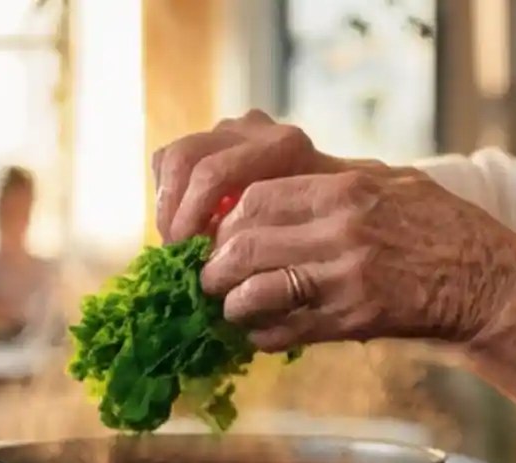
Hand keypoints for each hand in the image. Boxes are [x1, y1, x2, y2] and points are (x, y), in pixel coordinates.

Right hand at [152, 110, 336, 242]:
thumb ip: (271, 249)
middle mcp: (256, 131)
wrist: (347, 197)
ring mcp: (234, 130)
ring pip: (175, 156)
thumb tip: (219, 281)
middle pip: (186, 159)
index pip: (212, 173)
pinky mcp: (215, 139)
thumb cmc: (333, 226)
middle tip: (178, 252)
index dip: (188, 216)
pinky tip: (183, 225)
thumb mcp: (315, 237)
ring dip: (168, 204)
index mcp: (283, 148)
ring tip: (178, 243)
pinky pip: (173, 158)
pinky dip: (169, 193)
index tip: (187, 255)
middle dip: (173, 211)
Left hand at [200, 166, 515, 351]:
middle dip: (217, 266)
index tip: (219, 238)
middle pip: (246, 244)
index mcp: (345, 189)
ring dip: (234, 304)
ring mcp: (347, 278)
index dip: (225, 223)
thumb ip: (331, 178)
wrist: (488, 281)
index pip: (255, 199)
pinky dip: (264, 335)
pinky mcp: (356, 320)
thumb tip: (270, 180)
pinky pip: (287, 330)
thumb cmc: (440, 227)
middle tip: (211, 278)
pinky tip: (263, 333)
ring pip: (258, 291)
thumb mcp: (388, 181)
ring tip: (231, 308)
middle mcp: (342, 231)